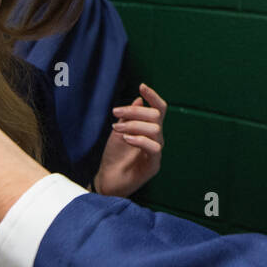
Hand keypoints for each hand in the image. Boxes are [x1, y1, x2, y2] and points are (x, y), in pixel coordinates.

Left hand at [94, 83, 166, 197]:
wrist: (107, 179)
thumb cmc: (114, 156)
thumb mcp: (118, 131)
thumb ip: (129, 117)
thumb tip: (138, 100)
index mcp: (149, 129)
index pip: (159, 109)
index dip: (153, 97)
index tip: (141, 86)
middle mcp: (156, 139)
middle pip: (156, 116)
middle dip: (134, 111)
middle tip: (115, 113)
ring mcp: (156, 152)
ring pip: (155, 130)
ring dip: (134, 125)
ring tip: (116, 129)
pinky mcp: (154, 165)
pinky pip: (154, 148)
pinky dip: (140, 140)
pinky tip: (126, 139)